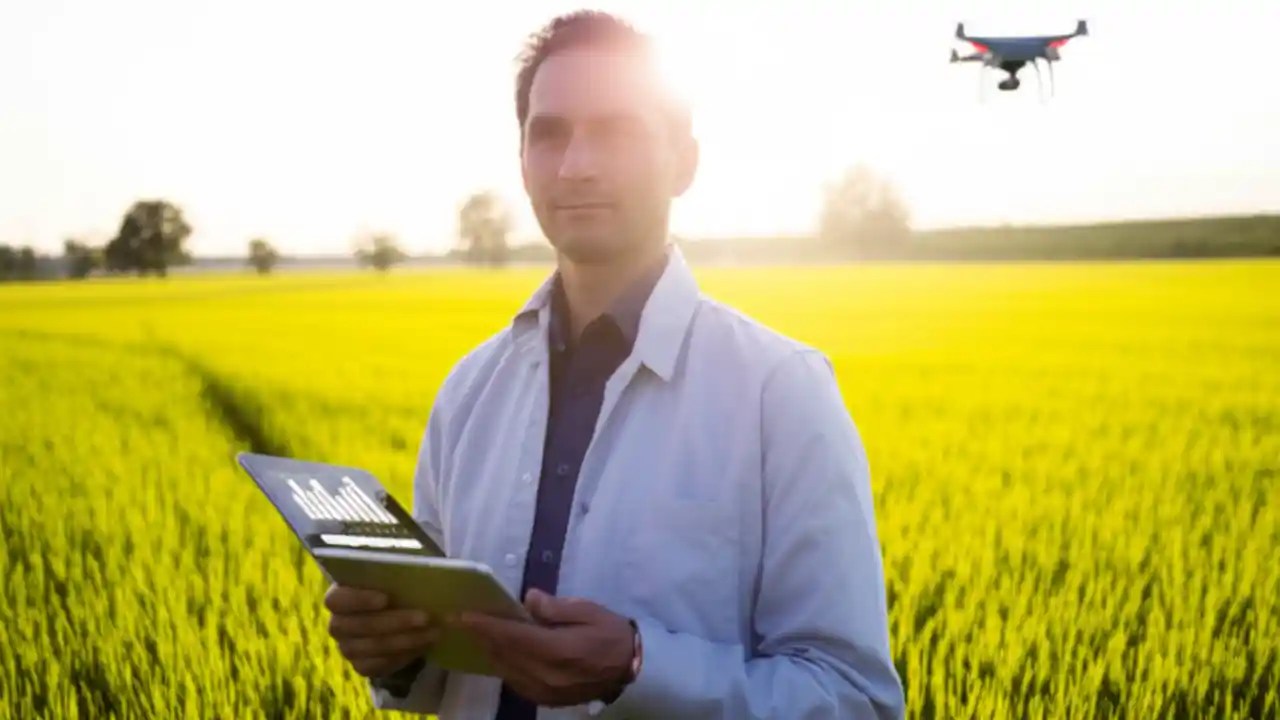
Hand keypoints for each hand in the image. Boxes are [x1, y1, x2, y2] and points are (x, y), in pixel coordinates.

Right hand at [324, 583, 439, 677]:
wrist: (397, 615)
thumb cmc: (392, 588)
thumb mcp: (395, 574)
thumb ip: (402, 571)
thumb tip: (429, 573)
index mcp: (339, 595)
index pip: (337, 600)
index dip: (359, 600)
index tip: (385, 598)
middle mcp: (338, 624)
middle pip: (360, 626)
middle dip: (395, 622)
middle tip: (425, 617)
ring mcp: (347, 648)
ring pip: (373, 648)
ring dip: (406, 640)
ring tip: (433, 632)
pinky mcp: (361, 666)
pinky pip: (380, 666)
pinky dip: (404, 656)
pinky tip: (423, 645)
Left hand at [456, 588, 636, 706]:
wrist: (631, 669)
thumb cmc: (611, 634)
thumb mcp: (589, 610)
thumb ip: (556, 607)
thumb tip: (529, 600)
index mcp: (557, 650)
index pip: (512, 637)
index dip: (486, 626)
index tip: (464, 615)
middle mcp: (546, 675)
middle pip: (504, 655)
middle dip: (483, 637)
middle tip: (465, 621)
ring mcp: (545, 691)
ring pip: (507, 671)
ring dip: (491, 652)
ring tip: (480, 635)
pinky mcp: (547, 700)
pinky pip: (517, 683)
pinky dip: (505, 667)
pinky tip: (502, 655)